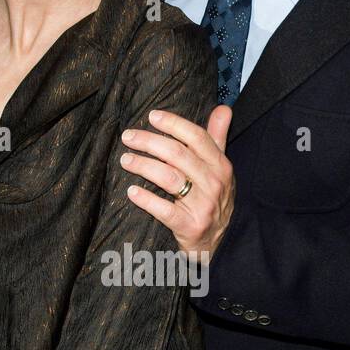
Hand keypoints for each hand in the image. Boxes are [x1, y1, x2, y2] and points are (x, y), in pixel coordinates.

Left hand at [119, 104, 234, 259]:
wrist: (221, 241)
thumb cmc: (214, 199)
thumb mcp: (220, 169)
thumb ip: (217, 138)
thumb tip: (223, 108)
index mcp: (221, 165)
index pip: (197, 137)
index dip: (173, 124)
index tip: (151, 116)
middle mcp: (214, 183)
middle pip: (178, 154)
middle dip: (150, 142)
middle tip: (128, 137)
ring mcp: (203, 206)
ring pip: (169, 178)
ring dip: (144, 166)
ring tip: (126, 160)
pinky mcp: (190, 226)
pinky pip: (164, 210)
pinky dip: (146, 199)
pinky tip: (132, 192)